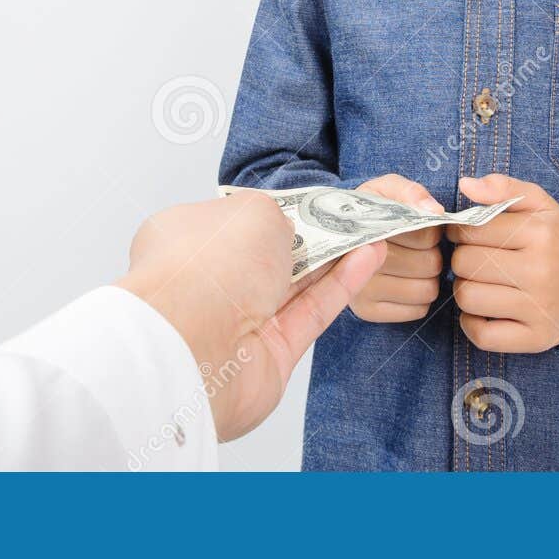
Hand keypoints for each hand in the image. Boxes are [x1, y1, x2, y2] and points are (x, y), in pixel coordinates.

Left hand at [116, 194, 386, 440]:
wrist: (196, 345)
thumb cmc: (210, 265)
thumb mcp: (252, 210)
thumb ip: (277, 215)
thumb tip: (287, 231)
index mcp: (186, 239)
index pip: (233, 221)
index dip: (273, 212)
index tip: (313, 204)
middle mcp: (209, 281)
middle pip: (268, 256)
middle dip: (310, 238)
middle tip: (351, 219)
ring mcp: (238, 321)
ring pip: (295, 285)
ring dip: (335, 259)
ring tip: (372, 232)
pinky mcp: (270, 355)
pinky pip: (312, 312)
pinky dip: (341, 285)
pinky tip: (369, 257)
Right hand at [347, 174, 445, 323]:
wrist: (342, 236)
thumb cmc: (372, 210)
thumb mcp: (387, 188)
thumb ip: (411, 192)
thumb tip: (435, 212)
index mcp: (365, 227)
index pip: (424, 234)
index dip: (430, 230)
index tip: (418, 226)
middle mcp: (356, 262)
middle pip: (429, 264)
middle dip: (431, 253)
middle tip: (418, 248)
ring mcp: (359, 291)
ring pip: (426, 290)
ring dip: (428, 277)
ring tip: (413, 264)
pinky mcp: (367, 312)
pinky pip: (417, 310)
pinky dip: (419, 298)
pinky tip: (406, 283)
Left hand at [445, 173, 558, 352]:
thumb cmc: (556, 240)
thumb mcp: (538, 204)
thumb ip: (503, 187)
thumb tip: (465, 184)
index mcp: (540, 233)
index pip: (470, 230)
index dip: (460, 231)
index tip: (469, 234)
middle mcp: (542, 271)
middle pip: (464, 264)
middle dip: (462, 260)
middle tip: (477, 259)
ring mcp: (540, 309)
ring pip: (467, 298)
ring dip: (465, 290)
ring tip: (481, 282)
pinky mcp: (536, 339)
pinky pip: (482, 335)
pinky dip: (472, 324)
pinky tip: (483, 311)